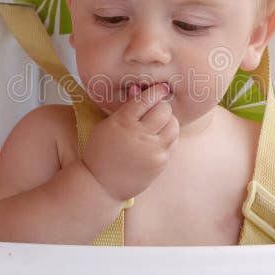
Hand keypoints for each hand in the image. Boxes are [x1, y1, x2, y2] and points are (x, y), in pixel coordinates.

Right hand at [83, 83, 179, 201]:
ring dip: (169, 120)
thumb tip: (139, 88)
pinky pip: (173, 141)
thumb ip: (125, 108)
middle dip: (162, 106)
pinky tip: (159, 137)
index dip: (156, 91)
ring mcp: (152, 150)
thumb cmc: (101, 152)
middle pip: (164, 110)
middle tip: (157, 108)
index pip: (146, 99)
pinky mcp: (160, 162)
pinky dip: (169, 135)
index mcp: (123, 123)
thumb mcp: (107, 125)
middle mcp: (139, 136)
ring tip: (160, 123)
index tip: (160, 88)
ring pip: (173, 125)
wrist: (101, 185)